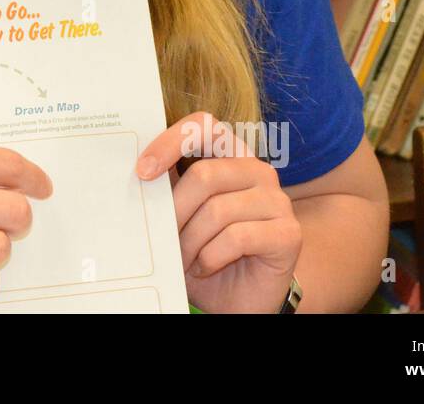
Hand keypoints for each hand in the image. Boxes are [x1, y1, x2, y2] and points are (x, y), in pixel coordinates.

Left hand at [135, 111, 301, 312]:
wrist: (238, 298)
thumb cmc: (205, 251)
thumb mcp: (180, 217)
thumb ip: (166, 189)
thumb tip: (136, 170)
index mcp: (231, 156)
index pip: (203, 126)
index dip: (171, 141)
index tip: (143, 172)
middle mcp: (258, 171)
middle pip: (204, 174)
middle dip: (175, 212)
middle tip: (164, 238)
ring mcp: (277, 200)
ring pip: (217, 210)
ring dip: (190, 242)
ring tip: (184, 258)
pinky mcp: (288, 233)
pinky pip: (237, 237)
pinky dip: (210, 257)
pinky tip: (205, 266)